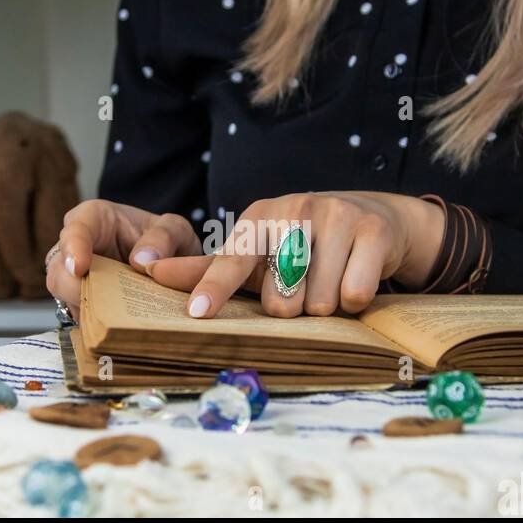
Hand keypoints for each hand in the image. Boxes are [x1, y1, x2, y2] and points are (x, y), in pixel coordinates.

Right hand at [45, 199, 201, 321]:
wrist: (171, 268)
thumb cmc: (165, 241)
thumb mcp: (175, 230)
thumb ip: (164, 237)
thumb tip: (141, 262)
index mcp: (93, 220)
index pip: (74, 229)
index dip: (73, 247)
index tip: (79, 267)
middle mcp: (76, 251)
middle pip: (59, 273)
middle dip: (75, 290)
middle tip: (101, 303)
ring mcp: (75, 282)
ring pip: (66, 302)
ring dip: (88, 314)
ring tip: (115, 323)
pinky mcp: (84, 307)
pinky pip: (81, 321)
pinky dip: (97, 330)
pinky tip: (117, 334)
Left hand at [147, 191, 443, 317]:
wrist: (373, 219)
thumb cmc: (302, 244)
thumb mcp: (257, 252)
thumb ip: (206, 267)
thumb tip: (148, 270)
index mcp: (259, 218)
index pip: (233, 261)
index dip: (215, 288)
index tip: (197, 312)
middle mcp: (295, 210)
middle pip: (282, 301)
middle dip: (294, 308)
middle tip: (304, 287)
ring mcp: (336, 216)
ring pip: (320, 303)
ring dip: (327, 306)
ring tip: (331, 281)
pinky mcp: (373, 230)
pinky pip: (355, 295)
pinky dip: (356, 301)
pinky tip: (355, 278)